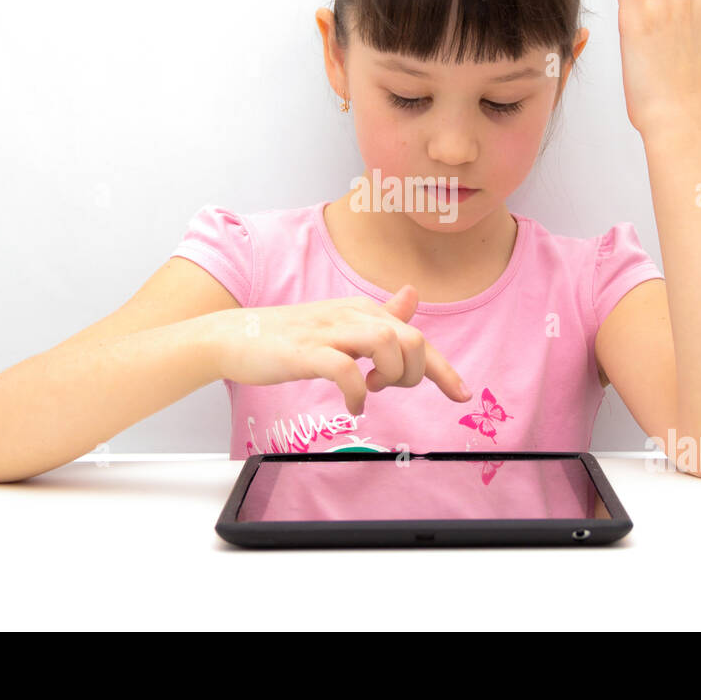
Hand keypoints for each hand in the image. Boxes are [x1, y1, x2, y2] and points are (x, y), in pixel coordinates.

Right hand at [209, 285, 470, 415]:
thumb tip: (413, 295)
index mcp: (364, 311)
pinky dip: (357, 392)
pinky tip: (353, 404)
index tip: (463, 395)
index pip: (417, 337)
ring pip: (387, 344)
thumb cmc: (291, 336)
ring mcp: (329, 332)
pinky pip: (346, 370)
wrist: (237, 336)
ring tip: (372, 390)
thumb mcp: (341, 322)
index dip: (444, 369)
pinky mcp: (307, 352)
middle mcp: (352, 316)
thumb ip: (380, 314)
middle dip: (416, 372)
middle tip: (390, 387)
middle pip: (411, 339)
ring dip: (390, 375)